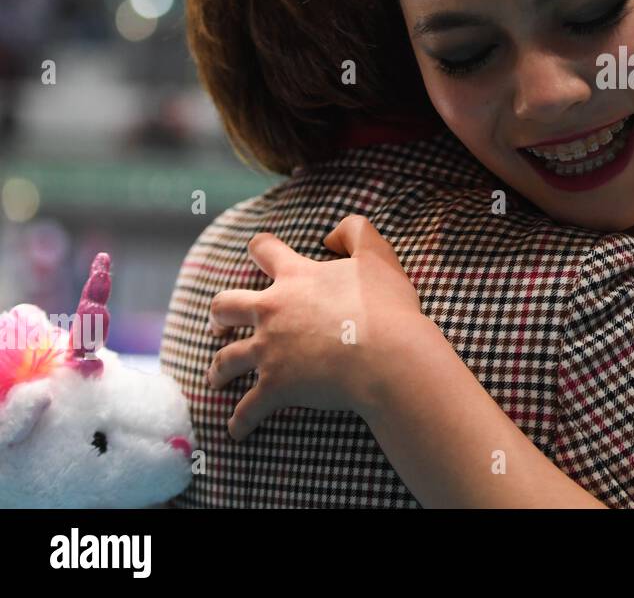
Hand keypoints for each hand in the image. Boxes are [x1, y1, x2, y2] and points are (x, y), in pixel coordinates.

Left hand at [206, 214, 429, 440]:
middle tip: (220, 324)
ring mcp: (269, 351)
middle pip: (225, 306)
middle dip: (220, 315)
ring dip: (218, 370)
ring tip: (217, 378)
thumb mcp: (377, 255)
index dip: (261, 248)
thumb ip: (354, 231)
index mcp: (295, 278)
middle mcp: (273, 312)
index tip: (258, 251)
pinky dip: (240, 422)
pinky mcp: (275, 387)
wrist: (388, 356)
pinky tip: (237, 431)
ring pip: (224, 360)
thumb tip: (329, 235)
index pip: (264, 250)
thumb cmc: (386, 307)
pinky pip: (247, 409)